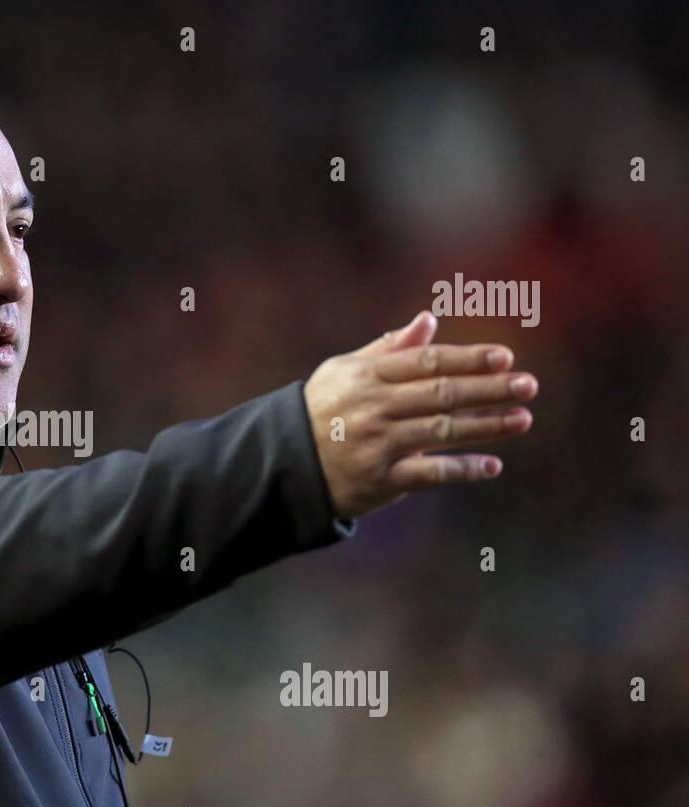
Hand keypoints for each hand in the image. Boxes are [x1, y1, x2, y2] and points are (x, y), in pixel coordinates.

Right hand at [303, 311, 537, 518]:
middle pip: (441, 394)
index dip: (467, 359)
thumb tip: (428, 319)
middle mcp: (373, 407)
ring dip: (486, 426)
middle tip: (528, 385)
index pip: (426, 362)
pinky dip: (462, 470)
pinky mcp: (380, 479)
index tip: (504, 357)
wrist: (285, 462)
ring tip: (523, 419)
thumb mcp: (345, 371)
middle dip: (488, 389)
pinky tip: (492, 466)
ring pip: (441, 432)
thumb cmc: (323, 409)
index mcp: (368, 376)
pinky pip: (429, 474)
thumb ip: (389, 348)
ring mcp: (377, 444)